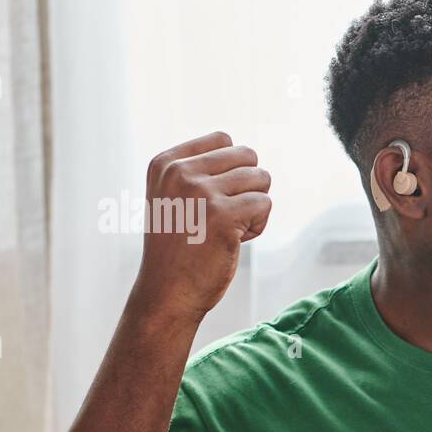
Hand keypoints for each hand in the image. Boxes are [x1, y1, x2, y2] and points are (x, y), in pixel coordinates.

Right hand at [131, 131, 271, 324]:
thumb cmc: (179, 247)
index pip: (223, 139)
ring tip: (228, 229)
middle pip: (247, 156)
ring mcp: (201, 192)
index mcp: (166, 163)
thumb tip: (245, 152)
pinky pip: (265, 204)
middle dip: (248, 186)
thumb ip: (199, 171)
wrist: (168, 292)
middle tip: (226, 216)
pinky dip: (258, 226)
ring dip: (254, 207)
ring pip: (261, 178)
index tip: (212, 199)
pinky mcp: (223, 214)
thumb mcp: (174, 198)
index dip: (232, 170)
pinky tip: (234, 241)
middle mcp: (180, 172)